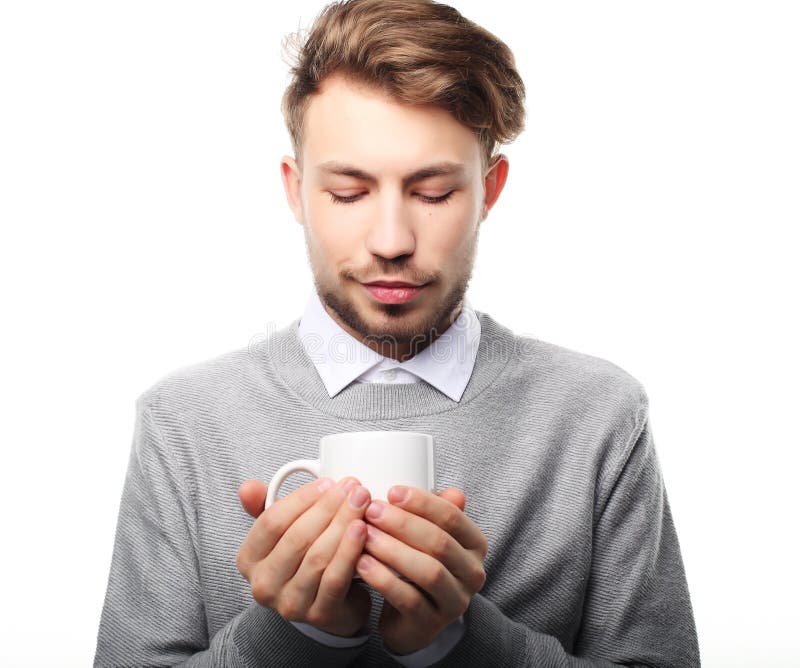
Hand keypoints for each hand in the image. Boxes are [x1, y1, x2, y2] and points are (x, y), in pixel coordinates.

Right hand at [236, 476, 372, 636]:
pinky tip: (363, 529)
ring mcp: (290, 604)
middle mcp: (263, 585)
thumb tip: (247, 488)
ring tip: (361, 502)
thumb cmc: (305, 557)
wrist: (332, 603)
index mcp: (248, 559)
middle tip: (353, 487)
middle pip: (297, 538)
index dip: (302, 498)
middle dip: (329, 507)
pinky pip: (335, 578)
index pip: (272, 522)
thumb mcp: (283, 530)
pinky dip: (350, 550)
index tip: (328, 482)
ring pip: (318, 557)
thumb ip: (265, 505)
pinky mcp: (319, 615)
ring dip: (342, 524)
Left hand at [356, 486, 487, 654]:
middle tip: (371, 510)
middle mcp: (472, 573)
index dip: (422, 502)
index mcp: (474, 545)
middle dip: (403, 523)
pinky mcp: (431, 623)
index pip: (452, 517)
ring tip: (364, 536)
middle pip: (439, 543)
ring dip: (392, 550)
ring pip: (427, 571)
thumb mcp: (429, 535)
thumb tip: (449, 489)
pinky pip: (408, 599)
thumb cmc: (418, 565)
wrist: (413, 620)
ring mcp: (455, 601)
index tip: (391, 490)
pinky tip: (362, 564)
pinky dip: (383, 579)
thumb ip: (435, 511)